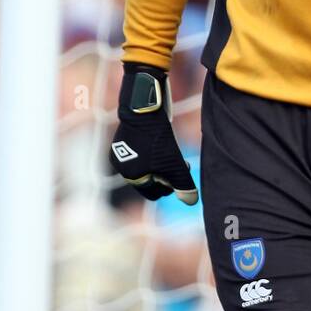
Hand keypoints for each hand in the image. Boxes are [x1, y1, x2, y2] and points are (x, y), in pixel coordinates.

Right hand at [110, 64, 197, 204]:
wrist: (142, 107)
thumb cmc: (158, 137)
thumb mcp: (175, 163)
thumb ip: (184, 185)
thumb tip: (191, 202)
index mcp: (131, 176)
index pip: (154, 194)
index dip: (171, 188)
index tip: (181, 175)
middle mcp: (121, 167)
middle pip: (149, 180)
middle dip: (166, 175)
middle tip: (181, 164)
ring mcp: (120, 153)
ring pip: (145, 166)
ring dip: (159, 164)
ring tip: (171, 153)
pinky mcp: (122, 140)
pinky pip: (139, 154)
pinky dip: (150, 153)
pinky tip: (159, 143)